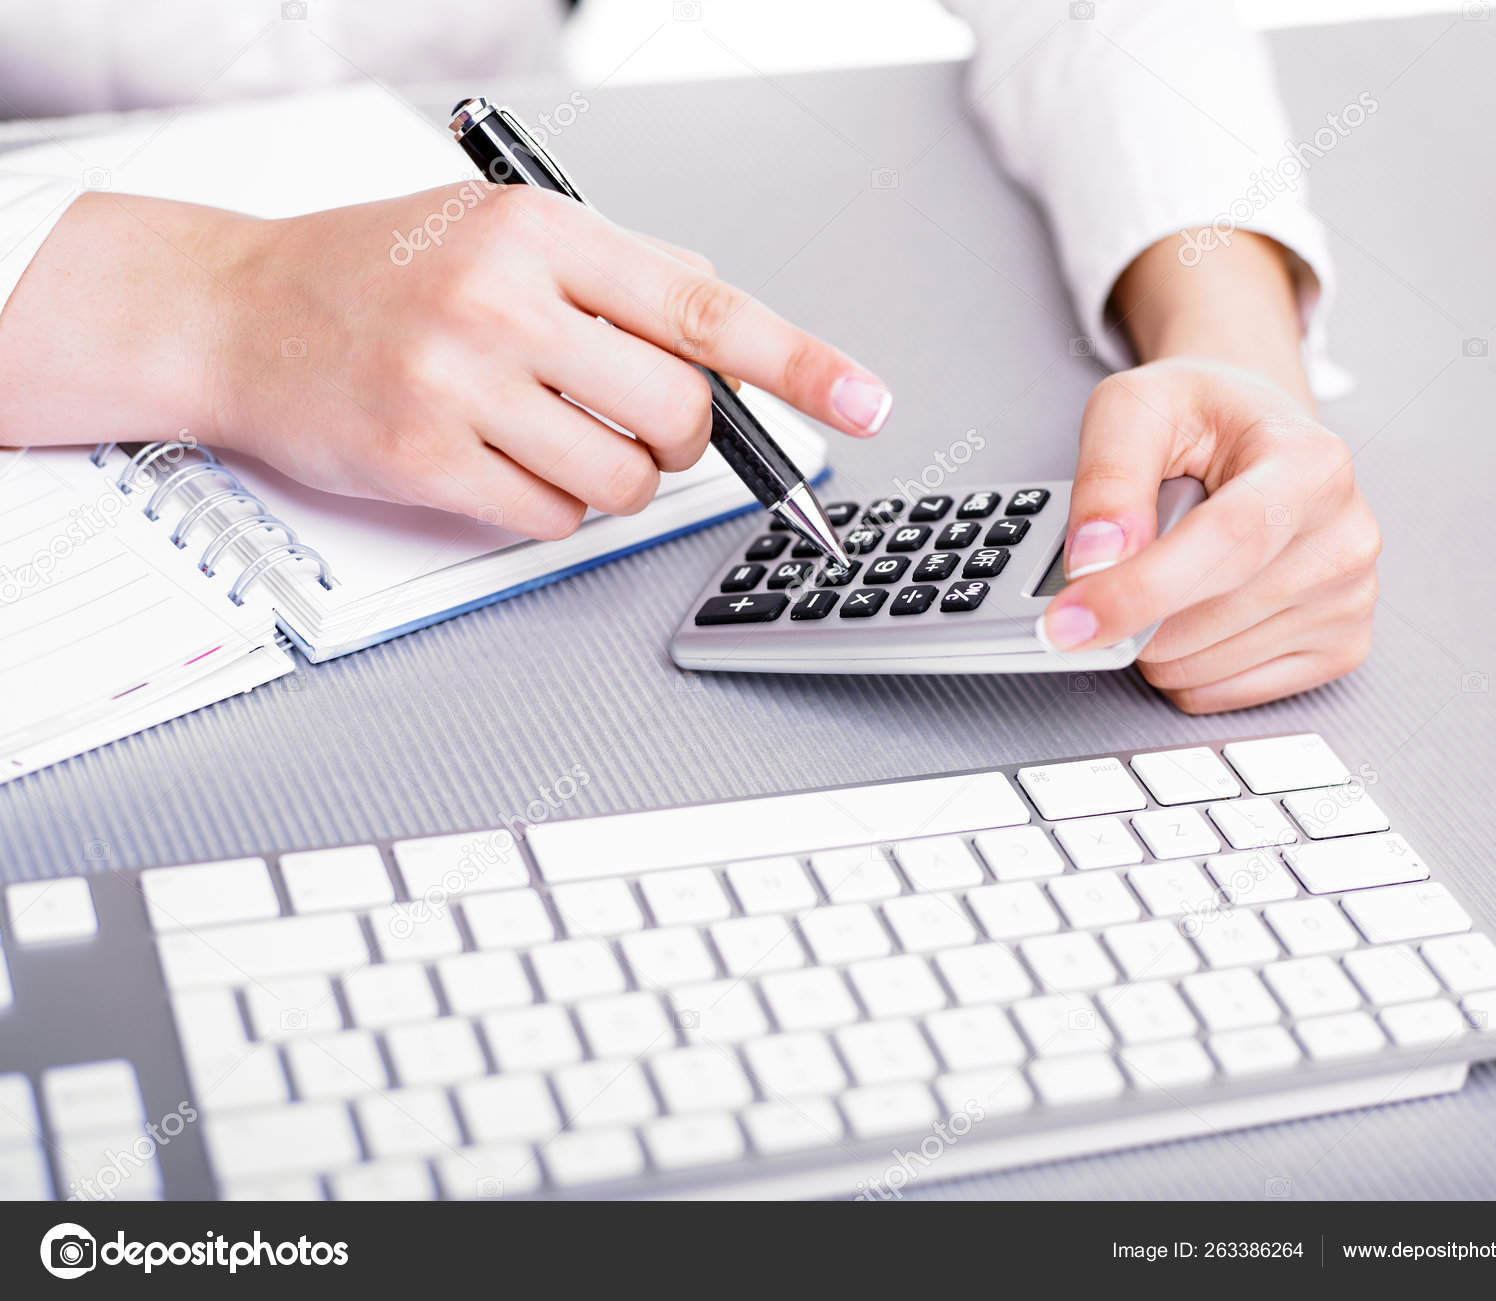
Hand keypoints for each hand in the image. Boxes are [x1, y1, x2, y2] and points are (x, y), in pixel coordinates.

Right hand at [0, 187, 891, 537]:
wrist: (233, 309)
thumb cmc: (375, 271)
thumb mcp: (497, 231)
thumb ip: (615, 278)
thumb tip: (724, 338)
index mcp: (540, 233)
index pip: (706, 306)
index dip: (800, 361)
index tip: (864, 400)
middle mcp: (504, 302)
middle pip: (680, 413)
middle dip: (683, 437)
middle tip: (636, 419)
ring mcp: (460, 384)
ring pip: (626, 481)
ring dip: (615, 479)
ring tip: (549, 435)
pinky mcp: (425, 461)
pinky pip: (554, 521)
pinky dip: (550, 508)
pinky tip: (498, 464)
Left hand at [1038, 357, 1380, 712]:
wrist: (1253, 433)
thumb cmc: (1203, 418)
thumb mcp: (1136, 407)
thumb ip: (1108, 475)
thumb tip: (1097, 559)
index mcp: (1311, 465)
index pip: (1225, 546)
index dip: (1138, 591)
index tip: (1068, 621)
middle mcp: (1345, 537)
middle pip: (1202, 618)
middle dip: (1127, 606)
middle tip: (1127, 550)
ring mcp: (1347, 602)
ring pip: (1197, 666)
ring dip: (1149, 635)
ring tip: (1171, 567)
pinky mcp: (1337, 650)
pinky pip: (1215, 693)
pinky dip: (1177, 665)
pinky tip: (1193, 609)